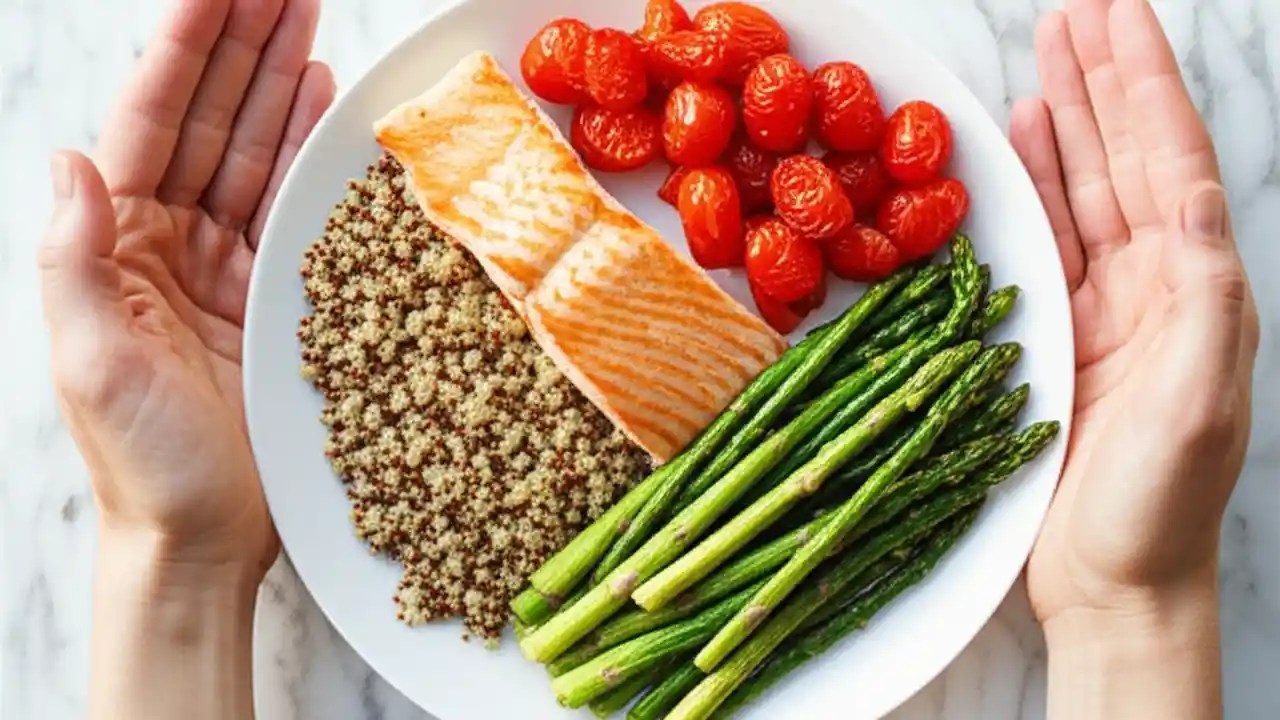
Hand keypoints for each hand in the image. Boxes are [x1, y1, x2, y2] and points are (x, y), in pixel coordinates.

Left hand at [40, 0, 333, 583]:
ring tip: (306, 14)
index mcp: (116, 244)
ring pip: (251, 151)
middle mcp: (166, 241)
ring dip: (277, 80)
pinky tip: (318, 100)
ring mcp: (221, 264)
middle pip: (209, 119)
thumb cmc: (140, 463)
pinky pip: (287, 206)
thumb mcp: (88, 360)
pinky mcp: (270, 294)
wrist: (200, 539)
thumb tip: (69, 158)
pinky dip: (303, 149)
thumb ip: (72, 257)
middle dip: (243, 43)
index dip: (188, 49)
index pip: (154, 122)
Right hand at [1010, 0, 1257, 624]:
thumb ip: (1203, 299)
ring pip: (1085, 189)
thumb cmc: (1162, 508)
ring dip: (1070, 119)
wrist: (1116, 583)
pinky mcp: (1059, 335)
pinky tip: (1025, 145)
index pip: (1170, 162)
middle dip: (1105, 80)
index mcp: (1198, 290)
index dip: (1142, 86)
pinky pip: (1046, 242)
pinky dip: (1035, 186)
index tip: (1118, 18)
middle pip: (1128, 158)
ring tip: (1050, 55)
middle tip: (1078, 10)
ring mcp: (1106, 308)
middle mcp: (1157, 286)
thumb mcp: (1199, 402)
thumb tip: (1193, 202)